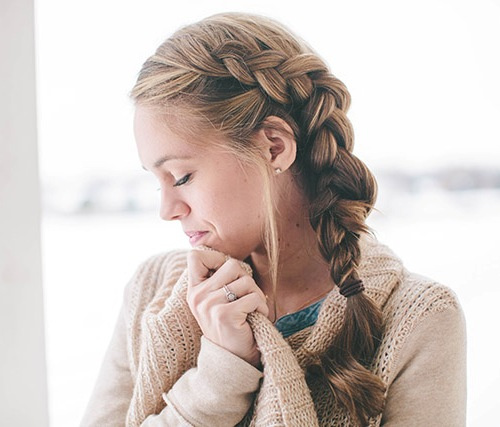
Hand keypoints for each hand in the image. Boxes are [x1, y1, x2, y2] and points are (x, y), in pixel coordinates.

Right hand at [186, 249, 267, 367]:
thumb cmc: (232, 325)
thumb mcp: (217, 300)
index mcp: (194, 289)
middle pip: (231, 264)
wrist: (233, 360)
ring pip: (246, 281)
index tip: (228, 274)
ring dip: (256, 295)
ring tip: (251, 310)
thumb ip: (218, 279)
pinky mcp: (224, 315)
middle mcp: (197, 296)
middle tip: (245, 297)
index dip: (216, 258)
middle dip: (246, 278)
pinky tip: (255, 318)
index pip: (195, 255)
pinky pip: (253, 297)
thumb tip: (230, 257)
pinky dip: (261, 307)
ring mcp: (209, 305)